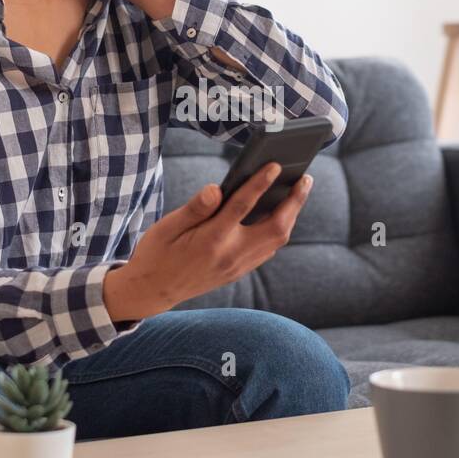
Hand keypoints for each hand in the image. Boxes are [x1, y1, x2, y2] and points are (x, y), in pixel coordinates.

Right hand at [102, 163, 313, 321]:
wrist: (152, 291)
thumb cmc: (157, 253)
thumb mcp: (167, 227)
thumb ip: (195, 208)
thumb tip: (216, 188)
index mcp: (211, 239)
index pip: (242, 206)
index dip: (260, 183)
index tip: (276, 165)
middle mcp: (230, 254)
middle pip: (275, 227)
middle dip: (294, 201)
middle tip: (306, 178)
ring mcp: (237, 266)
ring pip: (276, 240)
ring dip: (291, 215)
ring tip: (299, 192)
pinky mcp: (238, 272)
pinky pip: (268, 251)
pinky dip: (279, 231)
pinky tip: (281, 215)